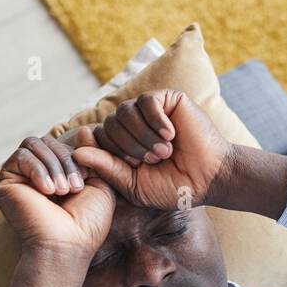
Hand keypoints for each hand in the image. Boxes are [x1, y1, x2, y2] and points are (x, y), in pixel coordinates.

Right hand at [0, 135, 116, 260]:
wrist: (67, 245)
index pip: (62, 145)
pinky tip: (47, 190)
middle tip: (75, 187)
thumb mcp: (99, 183)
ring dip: (53, 165)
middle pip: (48, 142)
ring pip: (34, 145)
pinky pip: (21, 156)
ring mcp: (19, 177)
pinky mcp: (5, 182)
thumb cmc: (87, 223)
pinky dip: (38, 169)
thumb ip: (92, 156)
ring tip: (63, 191)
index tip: (85, 180)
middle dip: (65, 159)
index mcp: (56, 173)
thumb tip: (84, 128)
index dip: (76, 156)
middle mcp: (35, 173)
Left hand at [71, 89, 231, 211]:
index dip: (111, 152)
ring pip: (124, 112)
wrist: (209, 178)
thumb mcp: (134, 184)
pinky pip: (146, 101)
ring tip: (164, 151)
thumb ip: (106, 169)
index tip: (134, 166)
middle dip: (129, 146)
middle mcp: (132, 126)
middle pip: (109, 124)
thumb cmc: (174, 186)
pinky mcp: (166, 99)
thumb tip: (77, 153)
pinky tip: (171, 134)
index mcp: (122, 146)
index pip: (97, 138)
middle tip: (154, 160)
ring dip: (143, 136)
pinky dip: (156, 121)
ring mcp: (149, 112)